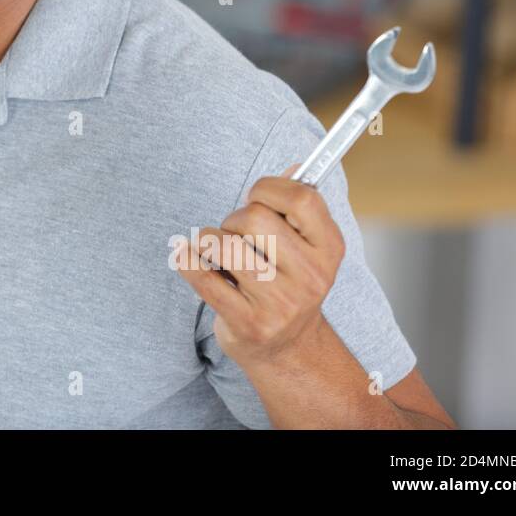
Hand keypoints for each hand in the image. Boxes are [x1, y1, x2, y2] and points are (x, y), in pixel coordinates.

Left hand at [174, 164, 345, 368]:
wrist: (287, 349)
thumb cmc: (287, 283)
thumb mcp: (306, 247)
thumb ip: (298, 207)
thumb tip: (298, 166)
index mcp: (329, 249)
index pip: (302, 199)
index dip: (269, 188)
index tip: (256, 197)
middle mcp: (311, 277)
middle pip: (253, 218)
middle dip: (233, 218)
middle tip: (235, 234)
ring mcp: (280, 303)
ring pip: (222, 244)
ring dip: (207, 240)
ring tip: (214, 251)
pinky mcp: (248, 323)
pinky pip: (201, 276)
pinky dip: (186, 260)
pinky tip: (188, 258)